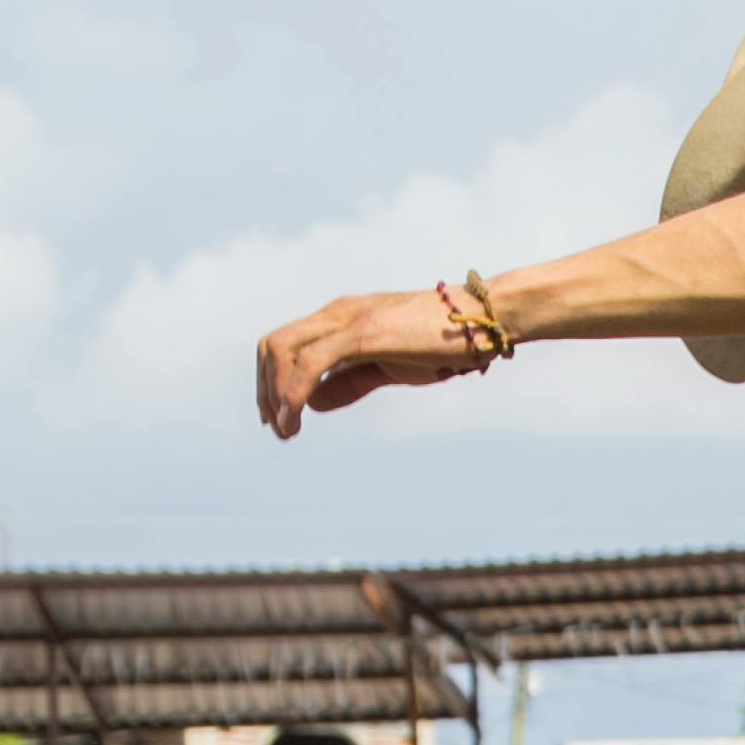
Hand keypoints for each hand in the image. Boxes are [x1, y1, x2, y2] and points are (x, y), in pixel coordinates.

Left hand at [254, 288, 489, 439]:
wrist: (479, 323)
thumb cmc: (441, 343)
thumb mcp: (386, 367)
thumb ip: (348, 382)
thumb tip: (313, 401)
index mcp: (340, 319)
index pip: (285, 344)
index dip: (270, 381)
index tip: (277, 417)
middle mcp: (335, 314)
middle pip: (273, 346)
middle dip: (265, 391)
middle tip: (276, 429)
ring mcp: (346, 320)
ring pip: (283, 351)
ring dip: (275, 394)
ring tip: (285, 430)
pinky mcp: (362, 333)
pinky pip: (312, 362)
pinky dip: (295, 392)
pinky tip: (297, 418)